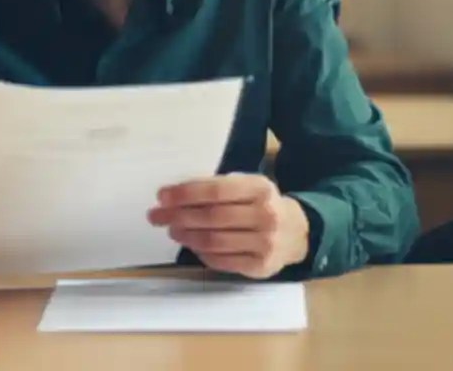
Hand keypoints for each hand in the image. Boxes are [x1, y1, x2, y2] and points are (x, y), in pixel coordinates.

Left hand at [147, 172, 309, 278]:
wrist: (297, 232)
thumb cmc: (261, 205)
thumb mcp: (248, 187)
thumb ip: (219, 188)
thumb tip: (174, 195)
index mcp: (260, 188)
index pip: (215, 191)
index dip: (185, 193)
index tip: (162, 196)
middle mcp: (266, 215)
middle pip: (211, 217)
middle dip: (177, 216)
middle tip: (156, 216)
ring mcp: (265, 243)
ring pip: (214, 241)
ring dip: (186, 236)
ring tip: (171, 230)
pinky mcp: (260, 266)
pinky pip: (222, 260)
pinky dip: (201, 253)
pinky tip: (191, 245)